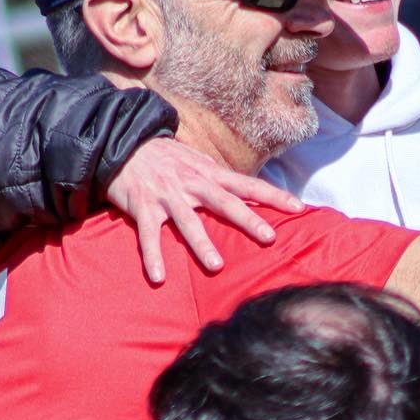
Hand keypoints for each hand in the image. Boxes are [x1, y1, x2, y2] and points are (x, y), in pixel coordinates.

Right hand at [105, 137, 303, 282]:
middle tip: (269, 237)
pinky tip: (159, 278)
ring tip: (216, 266)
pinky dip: (152, 256)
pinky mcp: (142, 206)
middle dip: (248, 219)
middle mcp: (191, 182)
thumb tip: (243, 188)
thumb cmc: (163, 155)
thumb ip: (217, 176)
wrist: (121, 140)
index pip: (247, 184)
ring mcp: (167, 195)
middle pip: (225, 202)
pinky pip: (148, 235)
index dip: (274, 195)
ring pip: (187, 221)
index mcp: (207, 172)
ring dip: (201, 244)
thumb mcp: (195, 160)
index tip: (299, 208)